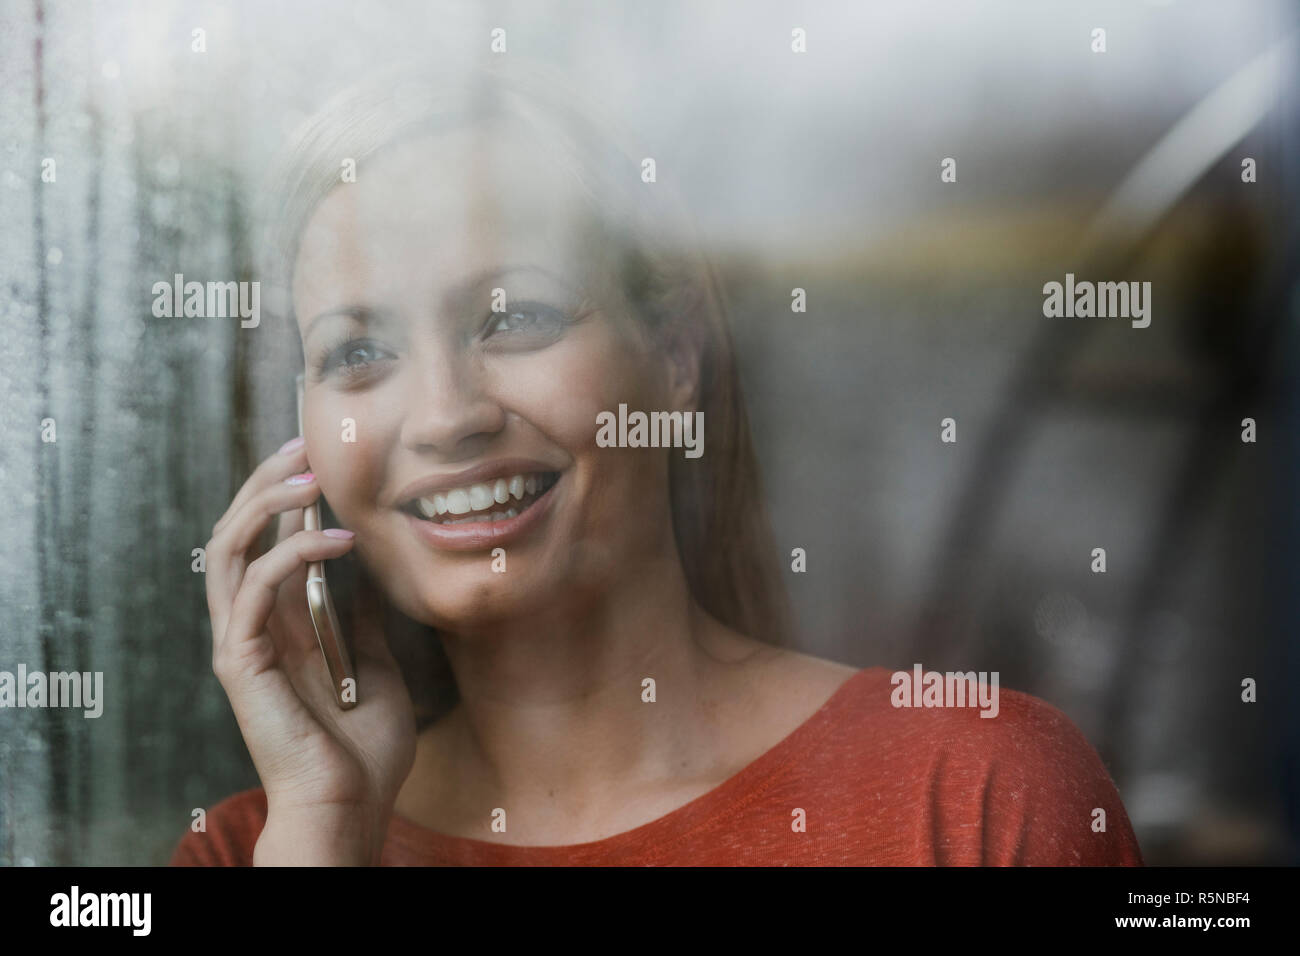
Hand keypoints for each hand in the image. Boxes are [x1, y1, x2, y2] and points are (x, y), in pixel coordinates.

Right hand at [204, 439, 416, 863]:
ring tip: (308, 475)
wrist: (351, 804)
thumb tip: (370, 565)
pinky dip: (292, 554)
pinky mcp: (242, 661)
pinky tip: (337, 539)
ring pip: (229, 548)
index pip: (266, 540)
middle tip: (303, 446)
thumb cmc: (364, 748)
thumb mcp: (376, 662)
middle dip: (265, 481)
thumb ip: (363, 615)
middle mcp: (251, 625)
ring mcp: (241, 642)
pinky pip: (255, 589)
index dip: (283, 493)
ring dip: (266, 503)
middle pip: (235, 531)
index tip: (318, 454)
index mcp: (279, 624)